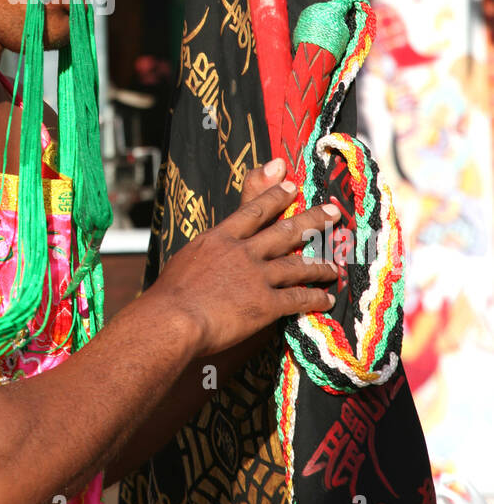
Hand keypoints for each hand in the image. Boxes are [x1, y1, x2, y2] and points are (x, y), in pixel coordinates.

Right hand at [155, 157, 340, 357]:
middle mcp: (242, 252)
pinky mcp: (265, 304)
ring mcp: (256, 277)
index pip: (252, 211)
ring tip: (334, 267)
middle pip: (285, 231)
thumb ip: (203, 250)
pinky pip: (297, 298)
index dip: (274, 197)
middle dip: (313, 219)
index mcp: (219, 238)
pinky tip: (327, 299)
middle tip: (333, 212)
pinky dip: (314, 298)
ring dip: (320, 266)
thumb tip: (209, 247)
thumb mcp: (184, 258)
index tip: (290, 184)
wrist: (173, 319)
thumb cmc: (168, 296)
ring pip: (297, 266)